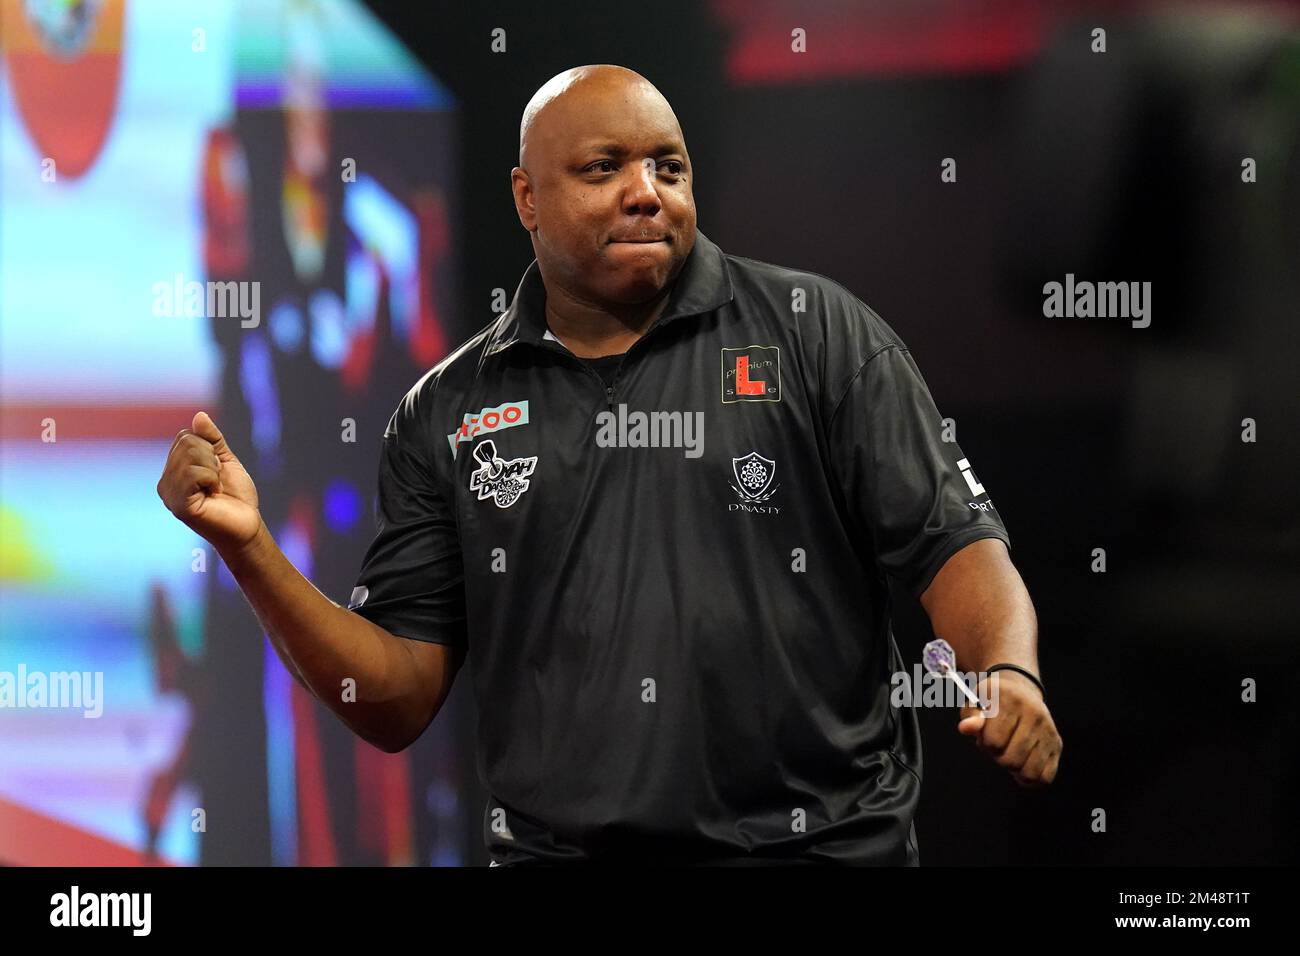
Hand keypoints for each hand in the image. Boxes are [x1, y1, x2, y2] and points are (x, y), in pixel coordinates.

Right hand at [156, 411, 261, 555]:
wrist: (247, 525)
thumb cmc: (237, 496)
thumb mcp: (226, 460)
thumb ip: (212, 439)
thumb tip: (199, 416)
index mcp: (174, 470)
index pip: (185, 437)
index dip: (209, 448)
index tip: (217, 470)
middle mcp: (166, 481)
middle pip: (187, 443)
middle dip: (212, 458)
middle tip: (217, 481)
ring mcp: (169, 494)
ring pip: (190, 456)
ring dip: (213, 470)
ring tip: (215, 488)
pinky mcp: (179, 505)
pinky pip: (193, 474)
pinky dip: (210, 479)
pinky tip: (212, 494)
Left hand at [957, 670, 1061, 787]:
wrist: (1021, 692)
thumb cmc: (992, 702)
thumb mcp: (975, 702)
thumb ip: (969, 716)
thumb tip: (966, 728)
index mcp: (1010, 700)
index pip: (994, 742)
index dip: (985, 744)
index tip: (986, 736)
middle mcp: (1034, 713)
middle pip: (1011, 760)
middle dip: (998, 758)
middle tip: (998, 746)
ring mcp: (1048, 730)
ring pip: (1029, 772)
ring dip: (1015, 770)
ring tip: (1010, 755)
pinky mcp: (1057, 744)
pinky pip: (1045, 777)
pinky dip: (1031, 778)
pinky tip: (1022, 765)